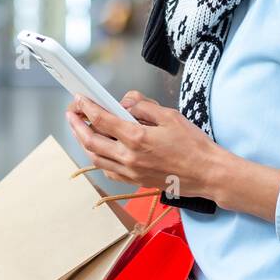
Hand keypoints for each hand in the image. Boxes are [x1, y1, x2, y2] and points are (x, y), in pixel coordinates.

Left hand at [64, 89, 222, 201]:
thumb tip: (126, 103)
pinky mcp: (136, 181)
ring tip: (81, 130)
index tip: (79, 99)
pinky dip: (99, 159)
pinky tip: (101, 150)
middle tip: (71, 114)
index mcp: (137, 138)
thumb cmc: (193, 145)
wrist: (207, 173)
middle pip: (90, 141)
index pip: (102, 120)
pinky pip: (109, 171)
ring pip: (96, 158)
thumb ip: (144, 107)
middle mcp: (129, 157)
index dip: (87, 108)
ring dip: (84, 143)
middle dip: (76, 126)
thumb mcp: (170, 115)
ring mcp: (131, 172)